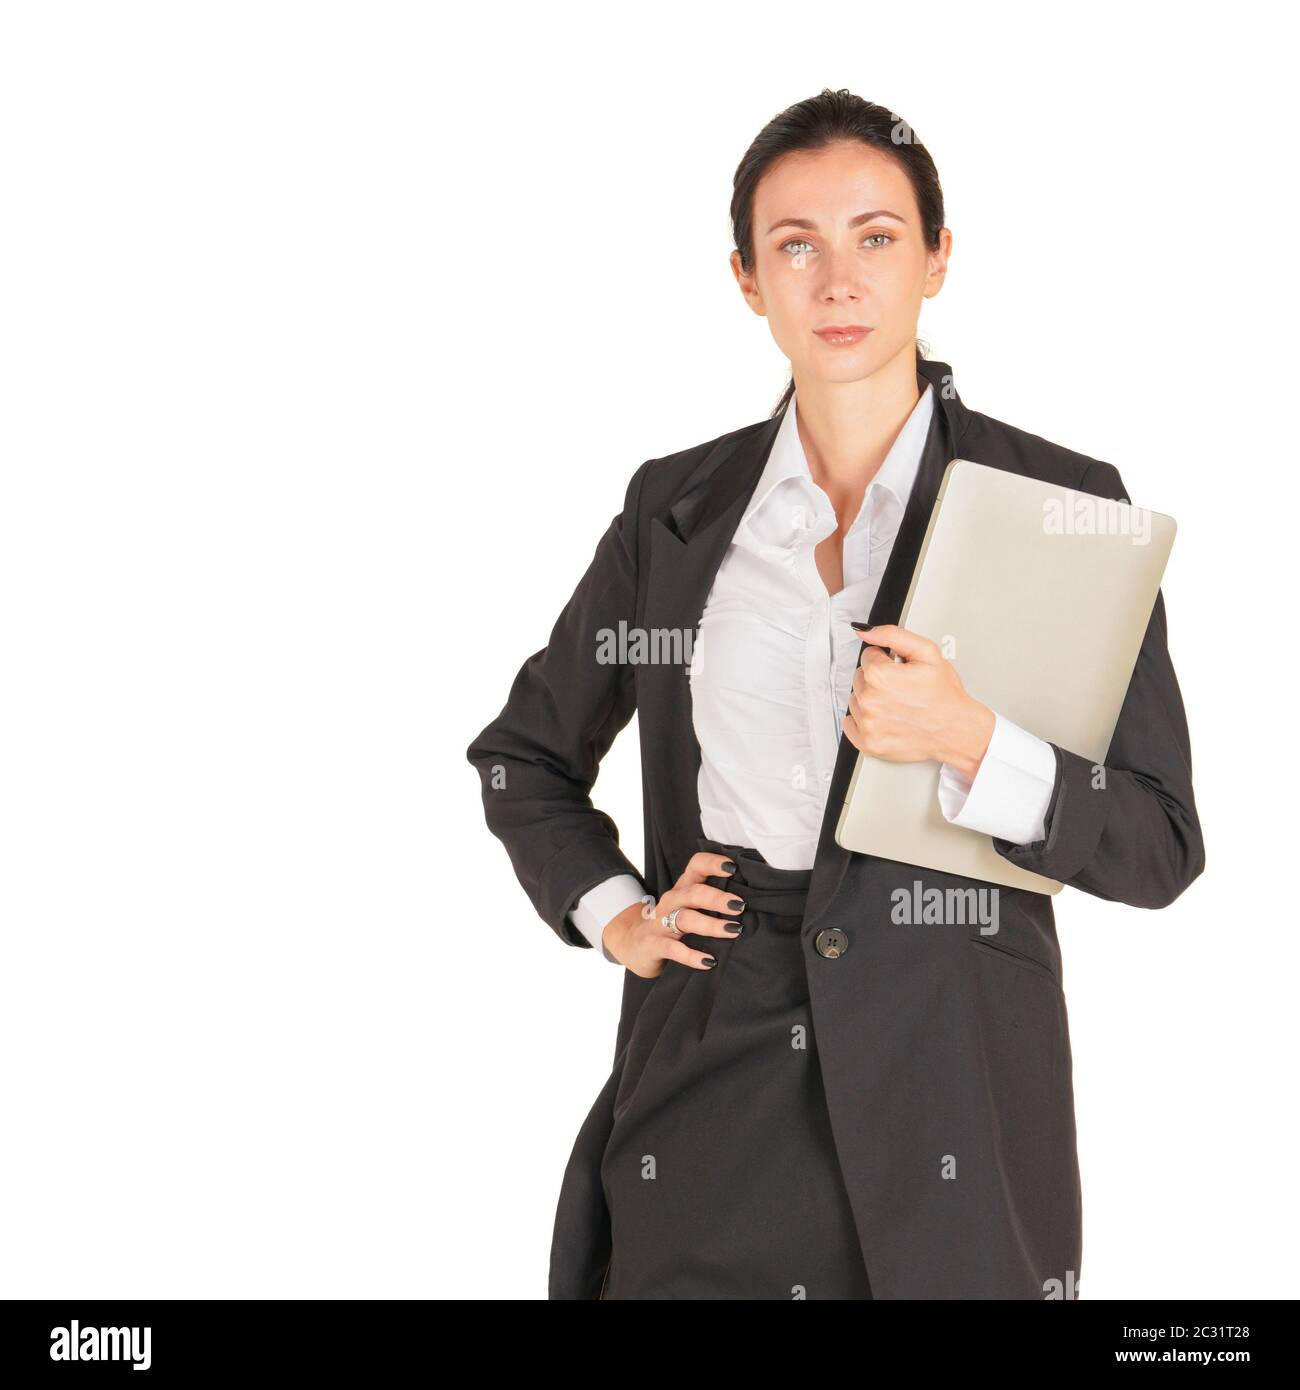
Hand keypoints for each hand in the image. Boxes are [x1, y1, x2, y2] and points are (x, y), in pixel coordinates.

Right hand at [601, 852, 744, 978]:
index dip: (713, 863)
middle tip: (740, 906)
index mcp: (683, 888)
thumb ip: (711, 901)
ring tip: (734, 931)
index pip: (696, 865)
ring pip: (685, 918)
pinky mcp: (653, 945)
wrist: (633, 944)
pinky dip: (691, 955)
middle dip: (717, 898)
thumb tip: (753, 901)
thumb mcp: (688, 907)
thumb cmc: (671, 924)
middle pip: (693, 892)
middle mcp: (672, 901)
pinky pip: (672, 949)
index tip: (734, 867)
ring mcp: (660, 923)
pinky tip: (709, 962)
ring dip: (710, 924)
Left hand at [844, 623, 994, 778]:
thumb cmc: (945, 695)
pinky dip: (862, 721)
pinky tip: (884, 718)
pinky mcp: (868, 743)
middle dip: (878, 679)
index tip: (901, 670)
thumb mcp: (927, 652)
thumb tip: (866, 633)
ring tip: (897, 704)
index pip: (868, 656)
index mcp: (879, 675)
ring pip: (855, 699)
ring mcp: (867, 724)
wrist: (957, 730)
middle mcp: (870, 700)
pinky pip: (850, 725)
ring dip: (871, 699)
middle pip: (859, 677)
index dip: (887, 660)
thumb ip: (892, 635)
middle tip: (902, 688)